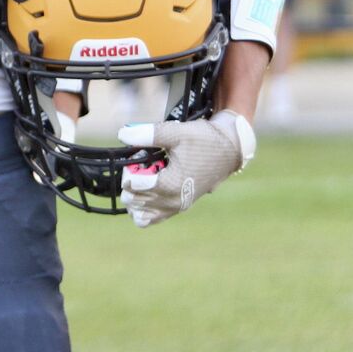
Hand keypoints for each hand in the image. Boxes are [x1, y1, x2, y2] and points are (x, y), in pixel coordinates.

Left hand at [116, 111, 255, 227]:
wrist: (229, 149)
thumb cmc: (204, 140)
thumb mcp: (176, 132)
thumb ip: (148, 134)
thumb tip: (122, 134)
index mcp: (171, 184)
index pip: (133, 186)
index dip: (129, 170)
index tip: (138, 159)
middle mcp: (173, 201)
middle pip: (134, 200)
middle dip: (131, 181)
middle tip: (142, 166)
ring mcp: (176, 207)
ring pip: (140, 213)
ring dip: (136, 196)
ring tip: (145, 179)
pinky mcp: (180, 207)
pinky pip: (152, 219)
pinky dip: (144, 209)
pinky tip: (147, 191)